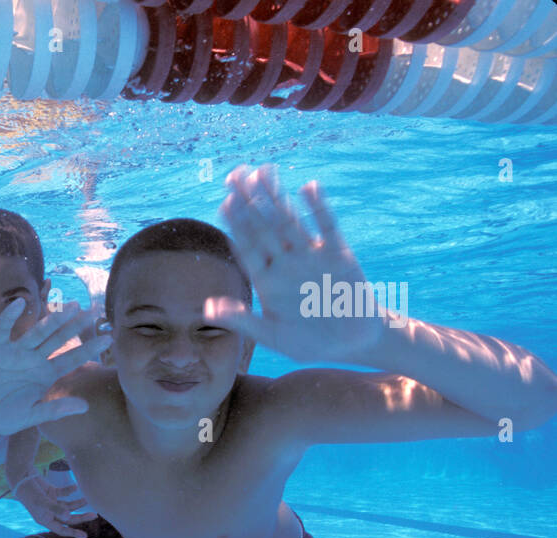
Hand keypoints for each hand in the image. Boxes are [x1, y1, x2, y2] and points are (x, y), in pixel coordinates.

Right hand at [0, 298, 106, 435]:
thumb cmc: (3, 416)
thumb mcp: (30, 416)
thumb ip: (55, 410)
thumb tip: (85, 406)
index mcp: (45, 375)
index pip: (71, 359)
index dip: (88, 349)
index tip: (108, 339)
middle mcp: (33, 360)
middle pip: (58, 340)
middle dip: (74, 326)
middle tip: (92, 311)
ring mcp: (15, 352)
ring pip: (36, 333)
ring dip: (51, 320)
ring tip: (68, 308)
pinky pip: (3, 330)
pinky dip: (10, 317)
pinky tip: (19, 304)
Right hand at [12, 472, 96, 537]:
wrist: (22, 477)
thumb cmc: (29, 493)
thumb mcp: (43, 503)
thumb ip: (56, 509)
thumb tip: (68, 517)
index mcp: (45, 519)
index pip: (61, 529)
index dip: (73, 533)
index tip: (85, 536)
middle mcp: (49, 512)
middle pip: (68, 518)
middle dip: (80, 516)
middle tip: (94, 515)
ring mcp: (51, 502)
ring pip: (68, 505)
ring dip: (78, 503)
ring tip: (87, 499)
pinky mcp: (51, 492)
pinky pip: (64, 493)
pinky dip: (70, 490)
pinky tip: (75, 487)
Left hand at [211, 165, 382, 362]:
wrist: (353, 343)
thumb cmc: (309, 342)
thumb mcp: (272, 336)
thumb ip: (242, 320)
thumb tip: (207, 309)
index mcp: (267, 280)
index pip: (247, 247)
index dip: (235, 225)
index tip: (224, 202)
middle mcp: (285, 263)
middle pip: (263, 227)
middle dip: (249, 202)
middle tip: (234, 175)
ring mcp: (311, 256)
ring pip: (290, 221)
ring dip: (277, 197)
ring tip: (263, 172)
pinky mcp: (338, 255)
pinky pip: (327, 227)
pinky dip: (318, 209)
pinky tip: (308, 188)